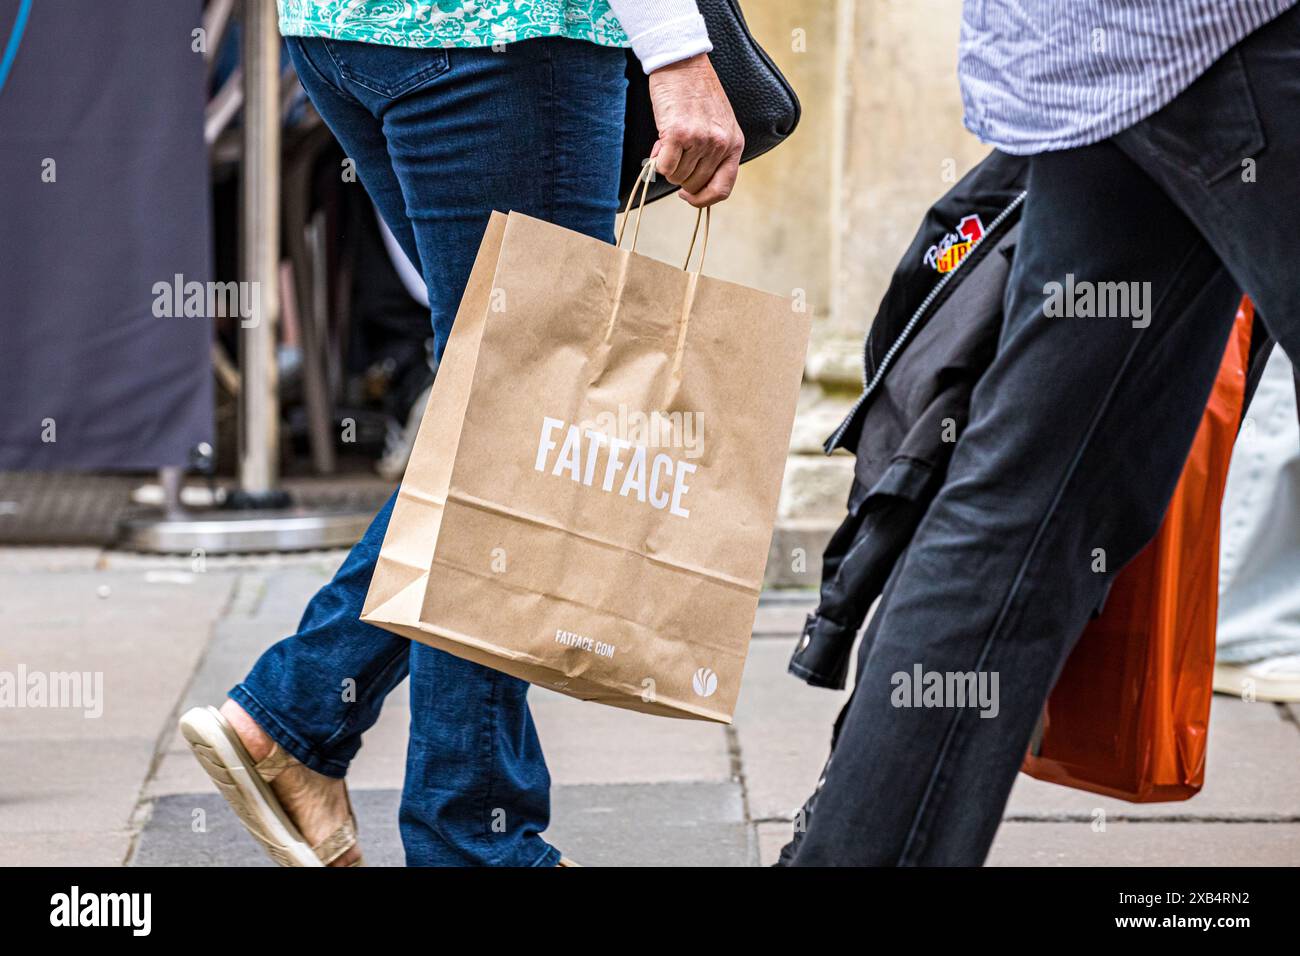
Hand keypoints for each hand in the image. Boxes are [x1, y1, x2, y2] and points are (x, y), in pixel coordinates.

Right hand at [647, 54, 744, 206]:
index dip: (703, 199)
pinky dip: (657, 161)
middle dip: (680, 176)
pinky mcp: (679, 134)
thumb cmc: (696, 92)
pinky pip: (664, 166)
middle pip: (695, 184)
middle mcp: (720, 144)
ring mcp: (701, 140)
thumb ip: (709, 153)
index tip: (688, 194)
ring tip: (668, 142)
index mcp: (734, 144)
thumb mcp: (717, 124)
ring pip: (677, 176)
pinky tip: (659, 144)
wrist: (682, 62)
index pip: (722, 189)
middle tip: (673, 156)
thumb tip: (685, 181)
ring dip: (667, 165)